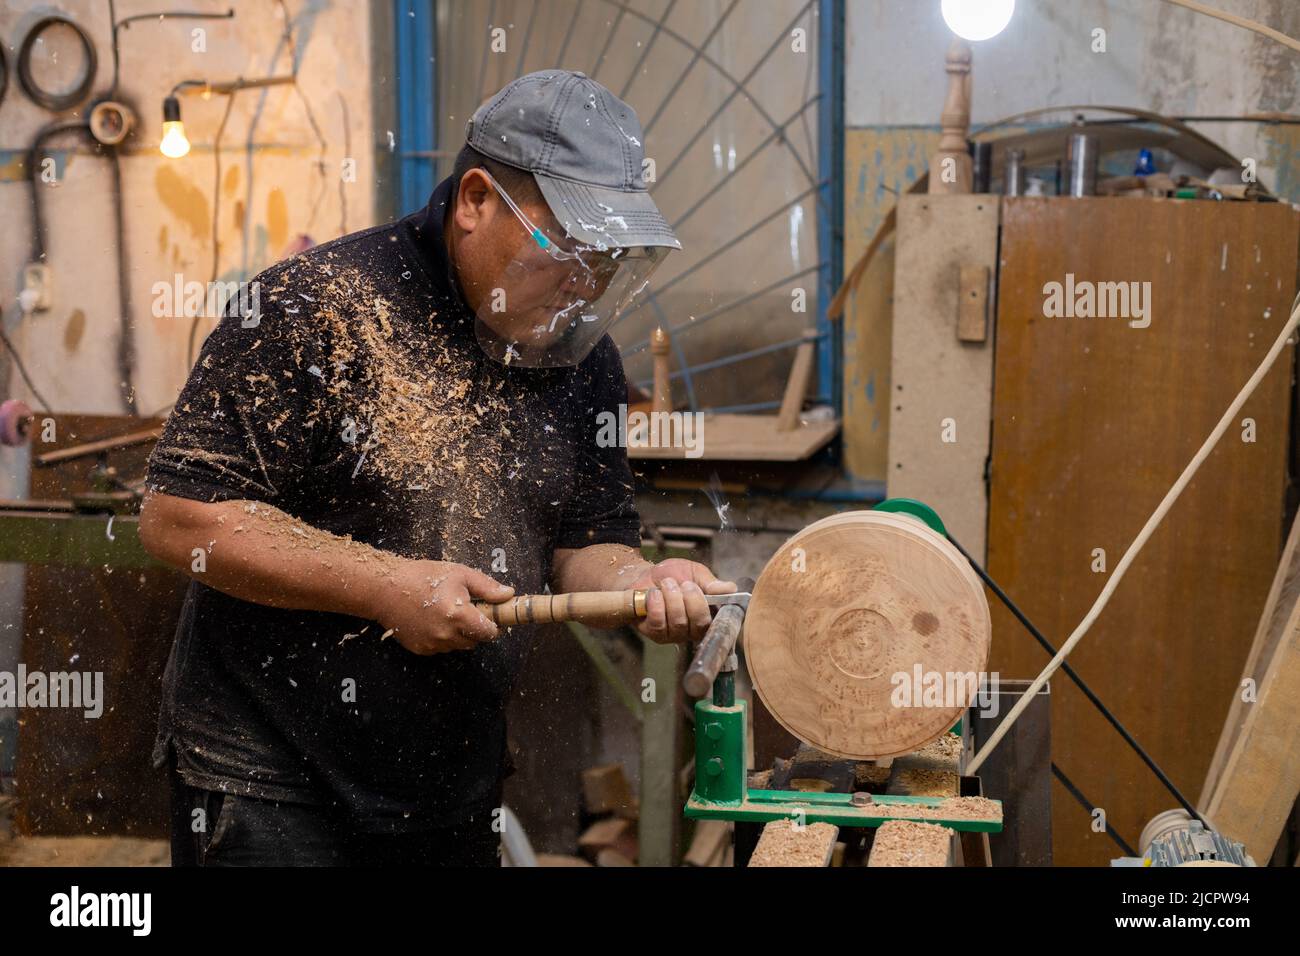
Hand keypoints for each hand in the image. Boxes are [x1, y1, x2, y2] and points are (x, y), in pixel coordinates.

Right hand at [372, 560, 513, 654]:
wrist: (384, 589)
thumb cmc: (422, 576)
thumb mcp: (459, 574)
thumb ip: (487, 587)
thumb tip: (509, 594)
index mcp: (459, 615)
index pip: (489, 633)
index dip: (493, 625)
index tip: (490, 616)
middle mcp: (447, 635)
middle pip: (474, 641)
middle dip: (475, 628)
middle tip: (465, 609)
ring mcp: (432, 645)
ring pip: (458, 646)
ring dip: (459, 634)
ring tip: (446, 612)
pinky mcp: (420, 650)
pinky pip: (441, 648)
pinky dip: (442, 638)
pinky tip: (432, 620)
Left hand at [628, 558, 736, 643]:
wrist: (645, 574)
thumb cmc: (673, 575)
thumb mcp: (695, 573)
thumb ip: (711, 582)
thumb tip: (731, 589)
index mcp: (709, 614)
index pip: (721, 622)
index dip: (718, 610)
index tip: (709, 592)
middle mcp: (694, 629)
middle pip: (701, 623)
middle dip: (691, 598)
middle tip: (684, 583)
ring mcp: (675, 634)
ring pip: (679, 622)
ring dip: (672, 597)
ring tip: (666, 584)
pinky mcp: (656, 634)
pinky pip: (659, 622)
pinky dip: (656, 603)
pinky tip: (653, 594)